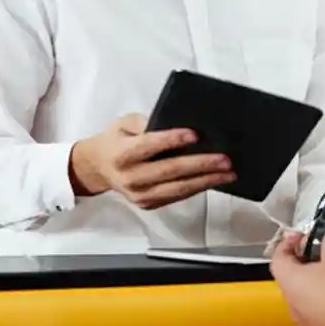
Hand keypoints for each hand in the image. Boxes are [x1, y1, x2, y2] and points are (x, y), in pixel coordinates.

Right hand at [69, 114, 235, 208]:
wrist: (97, 167)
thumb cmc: (115, 141)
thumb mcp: (124, 123)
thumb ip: (146, 122)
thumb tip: (176, 123)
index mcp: (122, 154)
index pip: (150, 145)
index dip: (173, 139)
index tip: (194, 134)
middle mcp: (130, 177)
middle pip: (170, 170)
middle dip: (200, 164)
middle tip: (224, 158)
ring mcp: (140, 194)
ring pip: (177, 188)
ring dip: (206, 181)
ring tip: (227, 173)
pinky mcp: (148, 204)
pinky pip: (177, 196)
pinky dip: (197, 188)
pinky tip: (213, 180)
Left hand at [270, 228, 324, 325]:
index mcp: (289, 281)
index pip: (277, 257)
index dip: (288, 243)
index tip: (301, 237)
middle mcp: (292, 304)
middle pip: (292, 278)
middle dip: (307, 263)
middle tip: (324, 254)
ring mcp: (306, 323)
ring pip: (307, 298)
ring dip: (320, 285)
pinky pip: (321, 315)